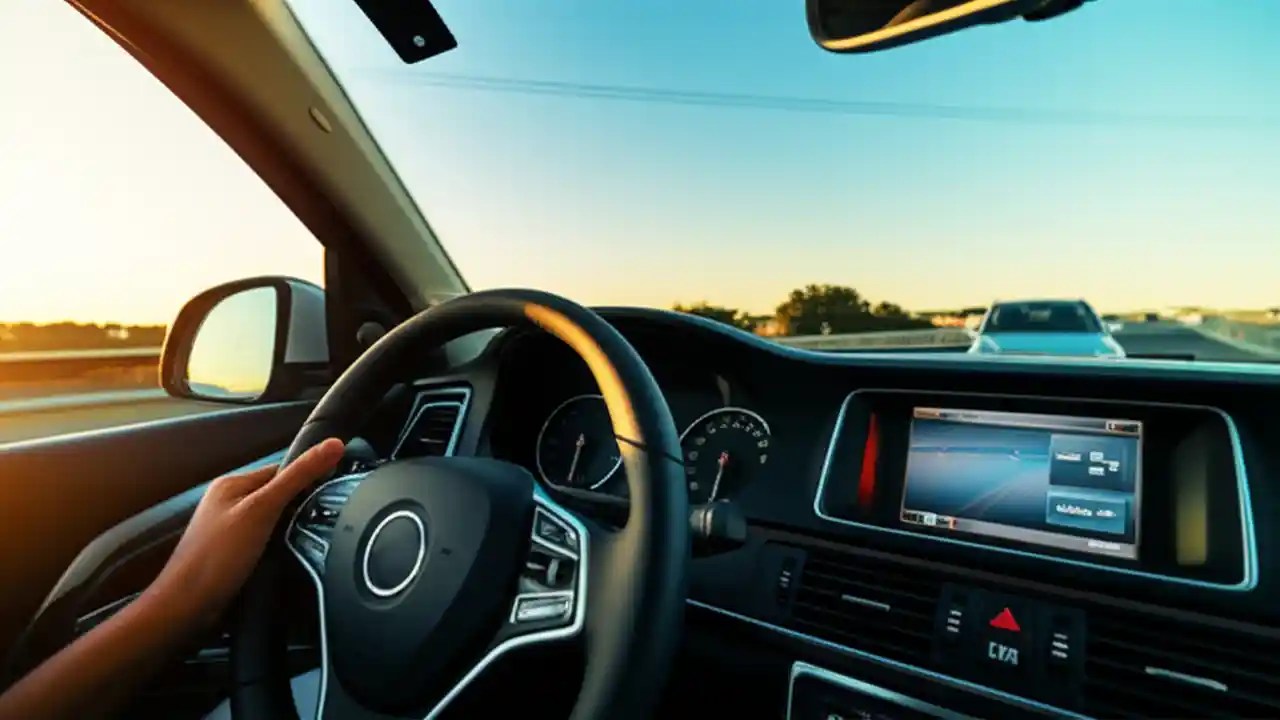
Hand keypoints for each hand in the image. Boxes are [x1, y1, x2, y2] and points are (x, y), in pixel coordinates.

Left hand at [145, 438, 345, 625]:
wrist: (187, 608)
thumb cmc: (219, 556)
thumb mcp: (263, 509)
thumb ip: (298, 477)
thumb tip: (334, 444)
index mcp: (232, 484)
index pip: (282, 470)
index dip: (308, 479)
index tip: (334, 492)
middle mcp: (228, 503)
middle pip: (278, 495)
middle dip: (300, 507)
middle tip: (324, 520)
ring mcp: (229, 530)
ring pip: (273, 521)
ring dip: (291, 529)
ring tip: (310, 540)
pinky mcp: (233, 554)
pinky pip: (266, 542)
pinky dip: (280, 547)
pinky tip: (290, 557)